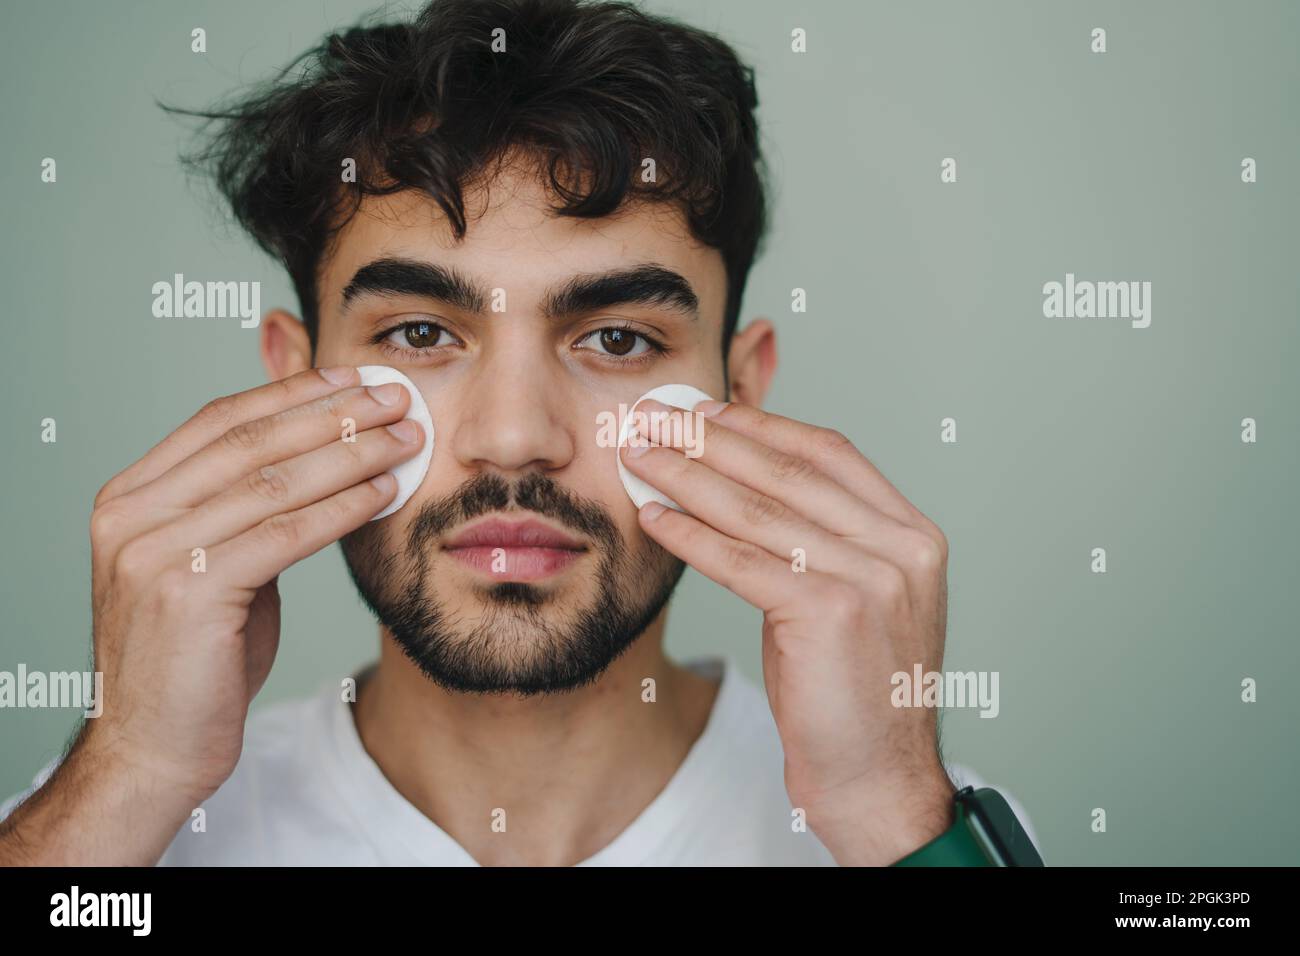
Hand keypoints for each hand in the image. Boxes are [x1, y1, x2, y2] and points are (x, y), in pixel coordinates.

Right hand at [83, 367, 421, 805]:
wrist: (155, 747)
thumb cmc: (197, 657)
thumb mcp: (216, 563)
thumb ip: (245, 509)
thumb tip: (319, 452)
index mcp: (128, 497)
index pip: (219, 421)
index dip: (292, 394)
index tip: (353, 377)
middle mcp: (130, 516)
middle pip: (250, 442)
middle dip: (333, 414)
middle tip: (397, 398)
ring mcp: (152, 553)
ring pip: (274, 483)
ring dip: (352, 454)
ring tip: (407, 439)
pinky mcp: (187, 593)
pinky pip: (285, 534)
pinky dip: (342, 508)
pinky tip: (385, 492)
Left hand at [620, 398, 956, 864]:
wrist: (877, 778)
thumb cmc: (853, 689)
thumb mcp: (855, 596)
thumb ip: (821, 538)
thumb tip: (740, 479)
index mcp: (913, 534)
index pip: (831, 453)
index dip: (762, 425)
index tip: (705, 407)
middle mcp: (901, 548)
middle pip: (789, 471)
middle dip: (711, 438)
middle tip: (655, 414)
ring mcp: (870, 578)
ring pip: (759, 510)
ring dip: (688, 476)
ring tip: (639, 455)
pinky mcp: (831, 612)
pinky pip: (741, 560)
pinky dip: (690, 534)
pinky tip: (654, 515)